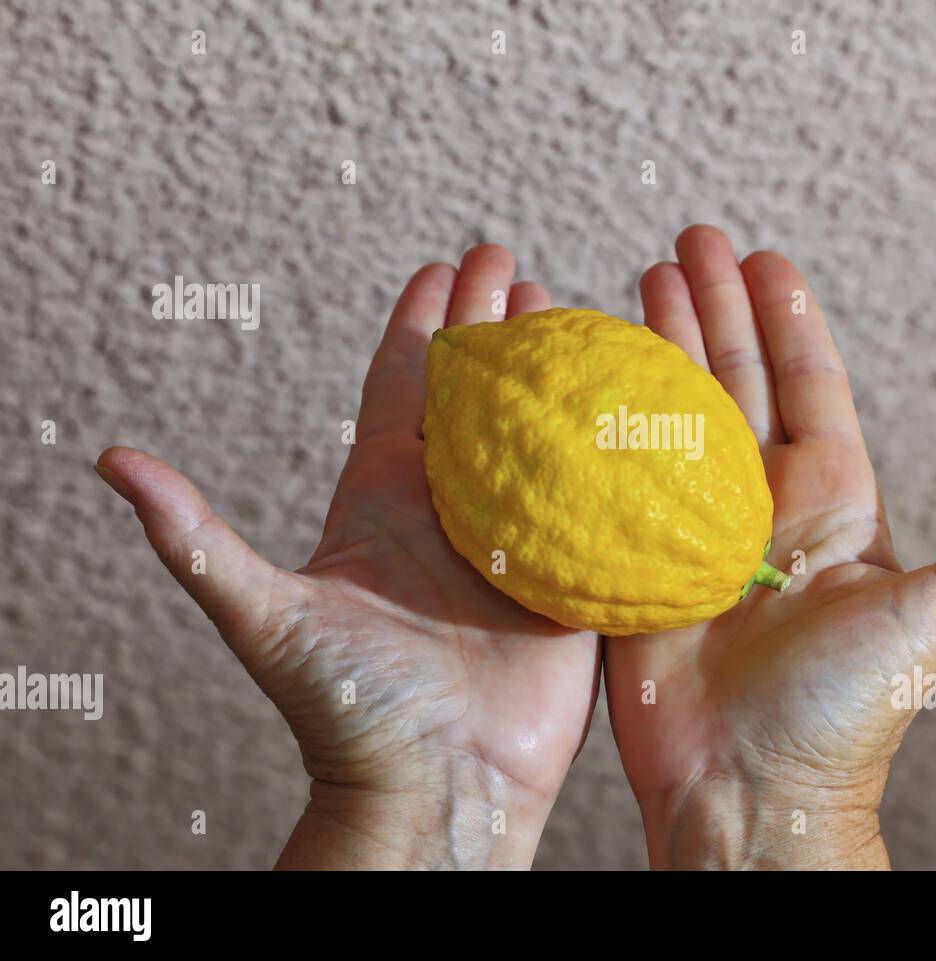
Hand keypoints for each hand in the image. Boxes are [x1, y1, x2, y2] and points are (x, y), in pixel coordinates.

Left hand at [96, 246, 600, 868]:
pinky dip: (617, 446)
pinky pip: (600, 497)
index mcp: (386, 496)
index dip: (423, 321)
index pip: (405, 383)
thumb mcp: (265, 614)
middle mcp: (453, 507)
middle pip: (478, 392)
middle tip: (514, 262)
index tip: (443, 264)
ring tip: (577, 313)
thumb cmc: (347, 711)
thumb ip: (197, 537)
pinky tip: (639, 404)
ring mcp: (516, 538)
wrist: (435, 787)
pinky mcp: (572, 575)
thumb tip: (109, 460)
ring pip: (545, 433)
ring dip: (558, 373)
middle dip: (495, 324)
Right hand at [604, 226, 935, 868]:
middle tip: (688, 239)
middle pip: (736, 380)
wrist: (750, 791)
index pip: (806, 385)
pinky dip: (602, 421)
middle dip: (713, 307)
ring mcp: (692, 527)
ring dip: (658, 346)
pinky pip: (616, 474)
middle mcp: (760, 503)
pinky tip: (588, 373)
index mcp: (830, 500)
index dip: (787, 318)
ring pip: (675, 414)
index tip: (763, 257)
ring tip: (639, 278)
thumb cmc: (845, 715)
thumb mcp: (933, 616)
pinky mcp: (635, 558)